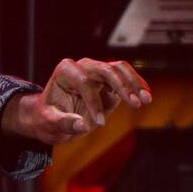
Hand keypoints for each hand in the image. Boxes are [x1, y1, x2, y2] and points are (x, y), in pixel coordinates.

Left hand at [1, 57, 151, 144]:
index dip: (94, 102)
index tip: (99, 124)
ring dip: (134, 84)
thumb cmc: (47, 117)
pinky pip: (127, 77)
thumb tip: (82, 125)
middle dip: (122, 86)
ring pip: (120, 69)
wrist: (50, 116)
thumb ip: (64, 123)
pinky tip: (146, 97)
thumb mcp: (49, 123)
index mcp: (65, 71)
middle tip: (135, 104)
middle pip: (106, 70)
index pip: (84, 82)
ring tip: (145, 100)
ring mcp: (97, 71)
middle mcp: (82, 66)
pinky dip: (137, 86)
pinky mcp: (109, 80)